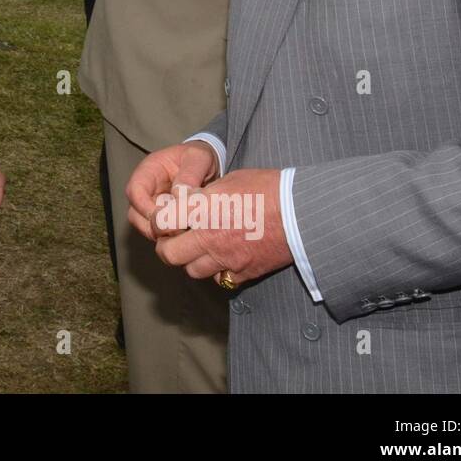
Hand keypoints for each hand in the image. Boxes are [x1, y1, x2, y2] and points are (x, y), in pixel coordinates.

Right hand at [127, 140, 218, 241]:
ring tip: (184, 231)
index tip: (167, 216)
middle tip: (179, 229)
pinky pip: (158, 231)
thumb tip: (179, 195)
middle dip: (154, 225)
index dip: (146, 207)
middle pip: (135, 213)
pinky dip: (169, 236)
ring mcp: (151, 204)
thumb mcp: (199, 158)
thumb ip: (190, 174)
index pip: (135, 191)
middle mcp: (145, 189)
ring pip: (144, 226)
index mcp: (149, 170)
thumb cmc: (199, 157)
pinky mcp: (161, 216)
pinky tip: (186, 232)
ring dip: (161, 233)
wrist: (205, 164)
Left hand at [152, 168, 292, 285]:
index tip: (165, 218)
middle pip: (169, 254)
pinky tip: (224, 257)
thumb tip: (187, 202)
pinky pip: (220, 279)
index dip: (158, 222)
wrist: (302, 212)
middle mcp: (208, 237)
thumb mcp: (227, 181)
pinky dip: (217, 271)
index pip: (160, 223)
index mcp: (202, 210)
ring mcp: (226, 258)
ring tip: (200, 248)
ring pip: (192, 270)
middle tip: (174, 239)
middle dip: (167, 246)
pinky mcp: (244, 272)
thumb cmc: (267, 188)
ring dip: (191, 260)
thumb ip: (202, 196)